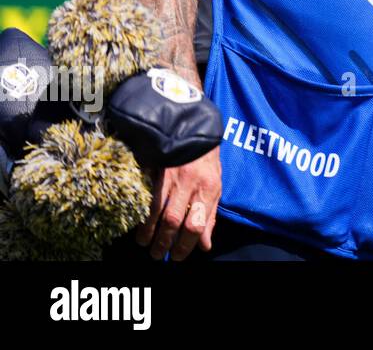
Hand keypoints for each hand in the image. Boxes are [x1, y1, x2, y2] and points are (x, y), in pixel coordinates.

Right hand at [135, 144, 221, 259]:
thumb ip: (210, 216)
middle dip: (164, 243)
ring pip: (157, 211)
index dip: (186, 244)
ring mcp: (171, 178)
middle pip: (174, 220)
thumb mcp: (216, 188)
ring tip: (146, 245)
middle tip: (158, 255)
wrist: (195, 132)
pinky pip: (147, 198)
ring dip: (149, 232)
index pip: (196, 223)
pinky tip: (139, 227)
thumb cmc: (208, 163)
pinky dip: (142, 216)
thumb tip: (204, 246)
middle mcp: (189, 184)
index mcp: (208, 188)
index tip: (178, 256)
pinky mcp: (157, 172)